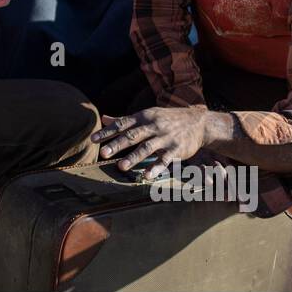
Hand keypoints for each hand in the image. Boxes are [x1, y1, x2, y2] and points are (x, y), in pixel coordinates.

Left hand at [93, 107, 210, 176]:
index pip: (122, 124)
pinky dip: (156, 168)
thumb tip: (103, 118)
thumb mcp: (146, 115)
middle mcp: (153, 126)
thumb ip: (125, 119)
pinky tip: (147, 176)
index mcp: (143, 117)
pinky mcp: (176, 149)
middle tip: (102, 153)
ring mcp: (165, 137)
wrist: (198, 121)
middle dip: (117, 144)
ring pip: (147, 148)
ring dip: (134, 157)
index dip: (107, 132)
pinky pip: (165, 159)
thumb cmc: (167, 119)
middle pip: (133, 135)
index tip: (93, 139)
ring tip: (121, 166)